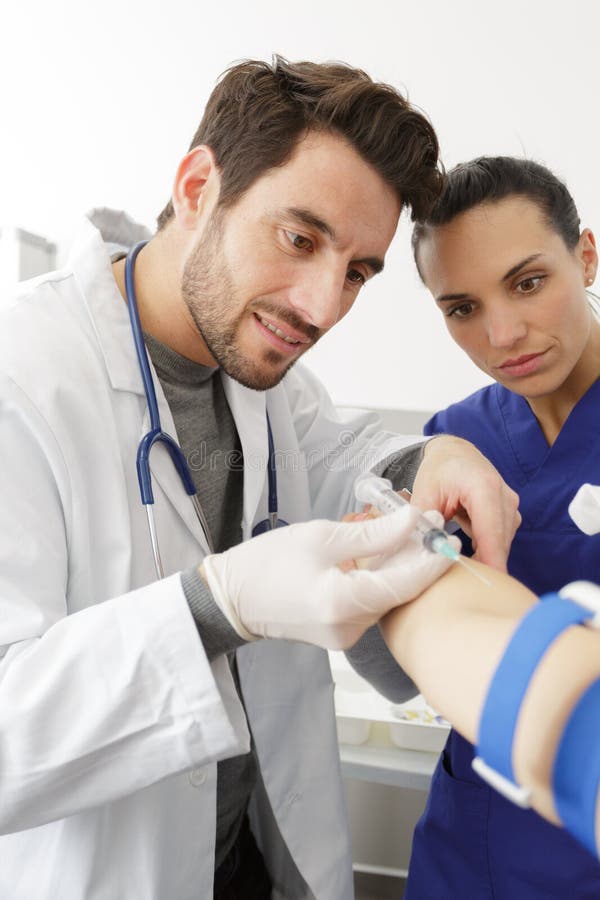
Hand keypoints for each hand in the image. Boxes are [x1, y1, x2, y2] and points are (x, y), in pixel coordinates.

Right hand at [200, 509, 455, 649]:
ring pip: (386, 597)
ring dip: (395, 567)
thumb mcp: (322, 536)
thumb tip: (414, 521)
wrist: (233, 598)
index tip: (446, 533)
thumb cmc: (269, 562)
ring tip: (396, 532)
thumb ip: (373, 533)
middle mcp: (351, 628)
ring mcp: (346, 636)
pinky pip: (370, 604)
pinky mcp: (341, 635)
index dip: (432, 558)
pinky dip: (376, 579)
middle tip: (423, 523)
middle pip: (399, 591)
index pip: (406, 583)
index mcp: (345, 603)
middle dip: (414, 557)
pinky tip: (373, 555)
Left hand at [412, 435, 520, 570]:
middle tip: (461, 581)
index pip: (491, 531)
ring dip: (483, 556)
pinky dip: (485, 549)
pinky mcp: (510, 514)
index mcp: (483, 487)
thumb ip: (425, 522)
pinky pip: (499, 540)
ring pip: (500, 544)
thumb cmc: (439, 471)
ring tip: (459, 563)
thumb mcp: (424, 493)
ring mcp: (510, 505)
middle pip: (498, 542)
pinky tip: (468, 552)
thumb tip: (428, 551)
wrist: (454, 454)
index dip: (491, 560)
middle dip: (483, 564)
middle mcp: (504, 496)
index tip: (489, 583)